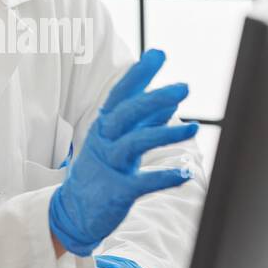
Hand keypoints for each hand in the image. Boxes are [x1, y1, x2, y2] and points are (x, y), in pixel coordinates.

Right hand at [48, 49, 196, 257]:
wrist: (74, 213)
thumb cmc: (100, 172)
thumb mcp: (118, 142)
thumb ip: (143, 123)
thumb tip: (171, 103)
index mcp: (104, 127)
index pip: (121, 94)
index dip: (139, 74)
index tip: (158, 54)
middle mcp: (104, 142)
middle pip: (127, 114)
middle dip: (155, 98)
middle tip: (183, 87)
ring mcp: (109, 166)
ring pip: (135, 143)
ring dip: (166, 134)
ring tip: (194, 129)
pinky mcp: (117, 192)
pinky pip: (143, 182)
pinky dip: (164, 177)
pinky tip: (184, 173)